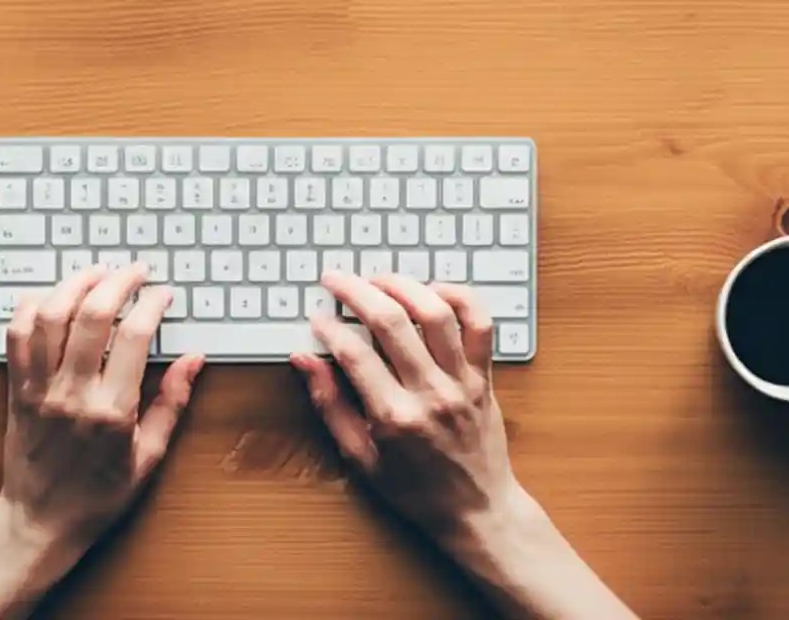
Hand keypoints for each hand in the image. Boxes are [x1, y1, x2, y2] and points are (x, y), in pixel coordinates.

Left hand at [0, 263, 204, 554]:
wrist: (41, 523)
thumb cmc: (99, 496)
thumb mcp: (149, 456)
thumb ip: (172, 403)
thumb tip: (193, 360)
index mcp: (113, 411)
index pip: (134, 336)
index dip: (152, 304)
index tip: (162, 293)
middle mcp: (73, 394)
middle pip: (92, 315)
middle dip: (117, 281)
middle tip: (134, 270)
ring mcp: (39, 389)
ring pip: (50, 316)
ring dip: (74, 284)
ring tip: (95, 273)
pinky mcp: (16, 391)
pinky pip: (16, 336)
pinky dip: (30, 308)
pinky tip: (50, 298)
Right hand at [294, 272, 639, 619]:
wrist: (476, 510)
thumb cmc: (415, 489)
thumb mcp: (359, 457)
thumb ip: (330, 404)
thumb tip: (303, 360)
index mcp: (393, 418)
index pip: (354, 354)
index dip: (329, 328)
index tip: (317, 317)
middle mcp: (430, 394)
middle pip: (391, 322)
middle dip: (356, 291)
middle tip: (336, 278)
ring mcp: (462, 382)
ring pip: (436, 313)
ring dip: (404, 286)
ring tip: (380, 279)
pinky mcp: (485, 376)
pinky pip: (480, 324)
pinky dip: (460, 297)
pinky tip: (434, 291)